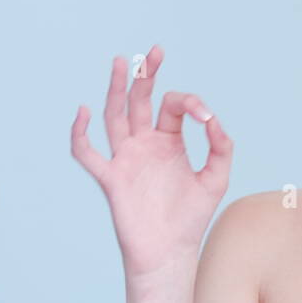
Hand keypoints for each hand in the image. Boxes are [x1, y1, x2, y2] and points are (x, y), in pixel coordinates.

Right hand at [70, 45, 233, 277]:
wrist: (170, 251)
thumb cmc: (192, 216)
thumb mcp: (216, 178)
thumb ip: (221, 148)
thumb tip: (213, 120)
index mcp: (170, 140)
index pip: (173, 106)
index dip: (190, 104)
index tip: (206, 118)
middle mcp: (145, 144)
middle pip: (141, 101)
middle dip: (146, 75)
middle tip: (154, 51)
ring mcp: (126, 158)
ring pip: (115, 116)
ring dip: (117, 89)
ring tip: (122, 61)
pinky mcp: (111, 178)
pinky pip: (88, 153)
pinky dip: (80, 133)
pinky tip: (84, 111)